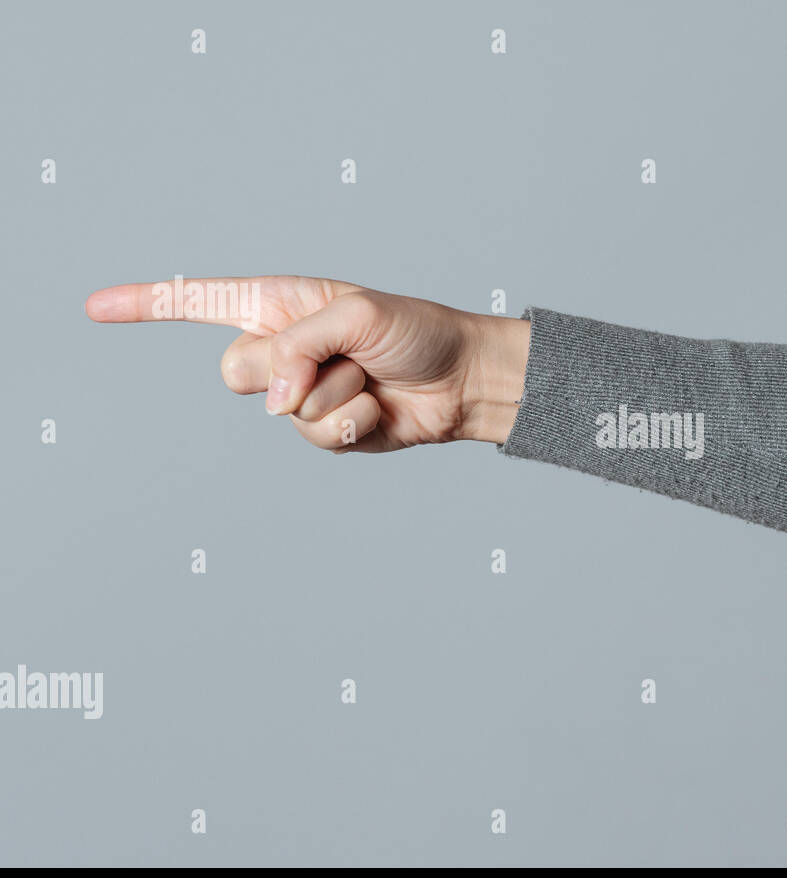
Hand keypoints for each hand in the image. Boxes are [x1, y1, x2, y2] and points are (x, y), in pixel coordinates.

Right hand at [85, 276, 529, 450]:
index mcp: (280, 304)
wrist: (460, 379)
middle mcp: (283, 348)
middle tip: (340, 359)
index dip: (148, 303)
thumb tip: (272, 396)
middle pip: (235, 371)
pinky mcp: (326, 430)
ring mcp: (301, 393)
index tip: (97, 307)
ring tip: (368, 381)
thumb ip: (299, 345)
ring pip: (280, 411)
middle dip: (285, 369)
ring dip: (333, 397)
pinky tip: (378, 409)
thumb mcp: (356, 316)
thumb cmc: (415, 331)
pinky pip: (316, 437)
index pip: (201, 301)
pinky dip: (351, 424)